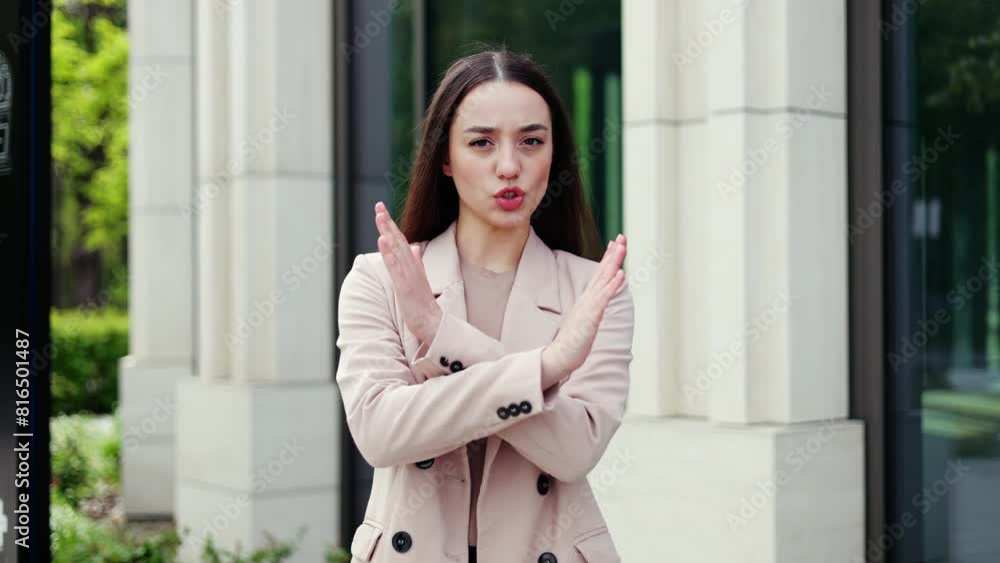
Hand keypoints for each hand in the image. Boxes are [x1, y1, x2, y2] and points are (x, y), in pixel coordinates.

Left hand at [373, 201, 442, 343]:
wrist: (433, 323)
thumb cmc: (424, 304)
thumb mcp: (420, 280)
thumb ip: (417, 263)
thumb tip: (414, 248)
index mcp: (413, 265)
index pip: (401, 241)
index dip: (391, 225)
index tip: (382, 211)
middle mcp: (411, 267)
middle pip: (398, 240)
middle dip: (387, 222)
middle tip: (379, 205)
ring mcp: (409, 275)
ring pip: (396, 250)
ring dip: (387, 232)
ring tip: (379, 216)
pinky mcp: (405, 286)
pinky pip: (395, 267)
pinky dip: (388, 253)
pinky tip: (382, 241)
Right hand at [541, 234, 626, 388]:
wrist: (558, 357)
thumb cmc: (572, 342)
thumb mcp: (584, 320)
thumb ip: (590, 308)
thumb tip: (598, 300)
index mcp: (586, 300)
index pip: (599, 274)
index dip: (608, 258)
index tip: (615, 243)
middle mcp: (587, 299)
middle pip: (601, 272)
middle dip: (612, 253)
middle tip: (621, 236)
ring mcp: (588, 307)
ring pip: (603, 280)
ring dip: (613, 263)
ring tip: (622, 247)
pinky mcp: (590, 317)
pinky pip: (603, 299)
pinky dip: (612, 285)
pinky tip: (621, 275)